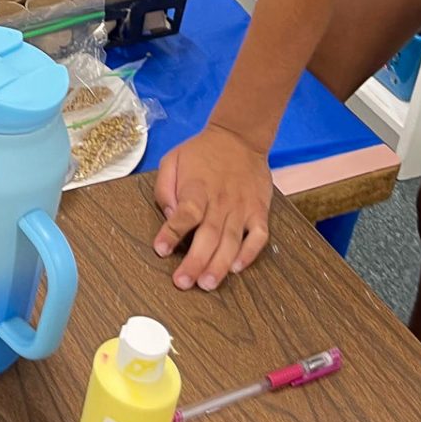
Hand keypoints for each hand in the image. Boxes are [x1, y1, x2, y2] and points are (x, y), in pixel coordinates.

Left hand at [153, 123, 273, 288]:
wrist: (239, 137)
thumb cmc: (202, 153)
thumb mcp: (172, 159)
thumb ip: (165, 188)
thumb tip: (169, 214)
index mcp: (198, 187)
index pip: (186, 213)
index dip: (172, 232)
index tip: (161, 250)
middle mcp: (221, 201)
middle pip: (209, 235)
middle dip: (196, 262)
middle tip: (184, 283)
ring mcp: (243, 208)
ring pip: (232, 241)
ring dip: (220, 265)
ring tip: (207, 284)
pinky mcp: (259, 212)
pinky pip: (259, 237)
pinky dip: (250, 254)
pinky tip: (237, 268)